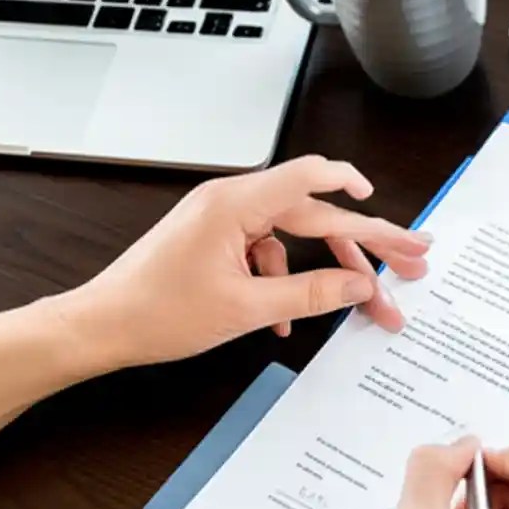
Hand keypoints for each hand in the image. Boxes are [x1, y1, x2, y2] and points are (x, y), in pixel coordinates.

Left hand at [54, 155, 430, 370]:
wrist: (100, 326)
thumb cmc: (157, 312)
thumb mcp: (246, 308)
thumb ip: (311, 293)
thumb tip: (360, 285)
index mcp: (236, 204)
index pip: (314, 181)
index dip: (361, 191)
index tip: (396, 213)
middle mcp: (231, 202)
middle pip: (314, 214)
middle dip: (363, 244)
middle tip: (407, 263)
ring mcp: (222, 221)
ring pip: (293, 237)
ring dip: (326, 270)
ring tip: (361, 301)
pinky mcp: (215, 242)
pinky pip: (266, 254)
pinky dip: (284, 282)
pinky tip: (286, 320)